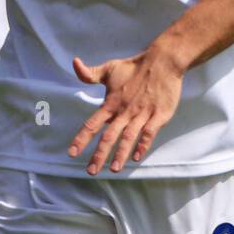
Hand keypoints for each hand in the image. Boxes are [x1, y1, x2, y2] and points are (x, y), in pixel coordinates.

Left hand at [67, 51, 185, 173]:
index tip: (72, 153)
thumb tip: (74, 62)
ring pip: (128, 137)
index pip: (92, 123)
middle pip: (109, 136)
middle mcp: (124, 111)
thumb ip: (89, 73)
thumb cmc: (134, 67)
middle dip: (99, 155)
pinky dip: (143, 145)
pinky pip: (149, 133)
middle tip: (91, 171)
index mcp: (111, 103)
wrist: (162, 61)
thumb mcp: (108, 68)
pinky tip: (137, 157)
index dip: (82, 138)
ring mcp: (142, 114)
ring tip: (114, 169)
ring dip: (120, 154)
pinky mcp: (158, 115)